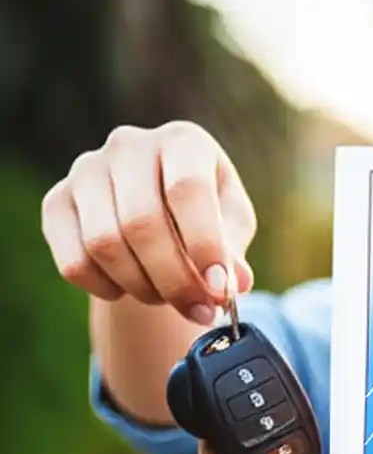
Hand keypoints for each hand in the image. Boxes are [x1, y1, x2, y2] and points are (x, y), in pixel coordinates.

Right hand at [40, 121, 256, 323]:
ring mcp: (86, 170)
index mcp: (183, 142)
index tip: (219, 289)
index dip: (204, 244)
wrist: (158, 206)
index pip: (187, 189)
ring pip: (104, 245)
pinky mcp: (56, 202)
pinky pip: (74, 262)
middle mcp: (129, 146)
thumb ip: (234, 251)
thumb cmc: (206, 212)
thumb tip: (234, 283)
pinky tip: (129, 289)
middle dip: (174, 280)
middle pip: (141, 222)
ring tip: (168, 297)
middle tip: (200, 311)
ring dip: (142, 287)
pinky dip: (106, 289)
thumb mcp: (232, 225)